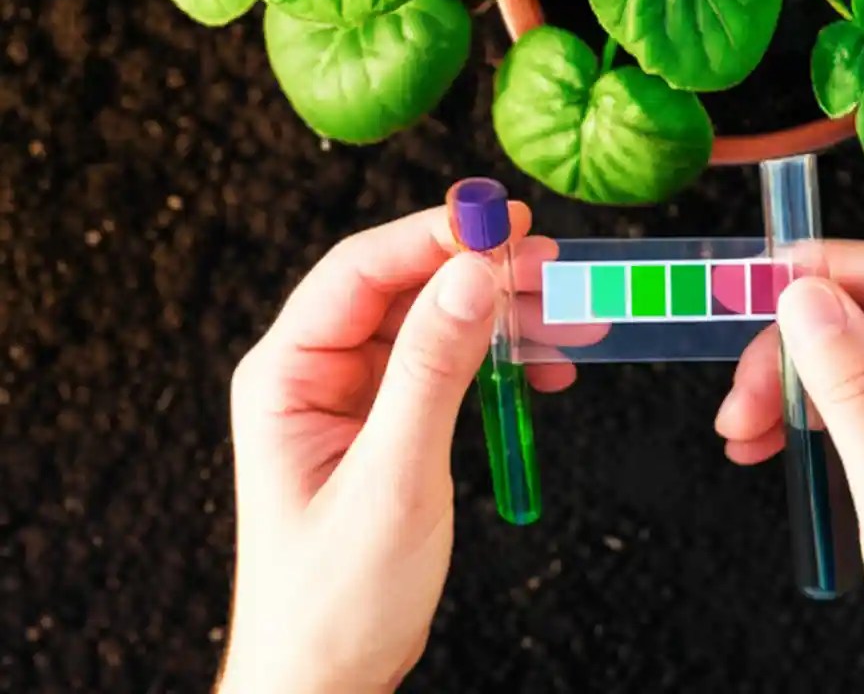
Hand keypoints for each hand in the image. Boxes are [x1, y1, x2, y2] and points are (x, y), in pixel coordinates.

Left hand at [218, 202, 567, 692]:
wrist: (327, 678)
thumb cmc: (336, 597)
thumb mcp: (393, 478)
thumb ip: (430, 371)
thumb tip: (472, 275)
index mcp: (287, 375)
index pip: (360, 271)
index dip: (433, 234)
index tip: (505, 220)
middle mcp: (316, 375)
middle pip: (404, 290)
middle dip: (481, 275)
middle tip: (555, 270)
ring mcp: (352, 400)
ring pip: (434, 327)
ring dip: (502, 319)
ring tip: (572, 318)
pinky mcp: (386, 426)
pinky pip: (446, 370)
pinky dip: (497, 363)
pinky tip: (545, 367)